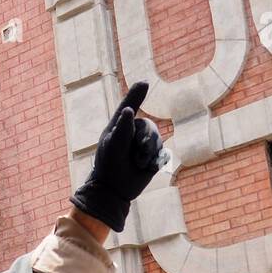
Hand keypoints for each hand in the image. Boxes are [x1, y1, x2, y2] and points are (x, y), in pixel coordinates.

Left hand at [70, 82, 162, 232]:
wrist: (114, 189)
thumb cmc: (109, 165)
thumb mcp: (113, 146)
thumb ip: (122, 128)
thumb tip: (129, 110)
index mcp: (120, 126)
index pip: (129, 106)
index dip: (137, 94)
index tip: (144, 83)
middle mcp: (133, 133)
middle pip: (149, 126)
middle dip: (147, 140)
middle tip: (138, 155)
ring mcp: (144, 145)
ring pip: (158, 141)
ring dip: (149, 153)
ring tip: (138, 164)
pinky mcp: (153, 157)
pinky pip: (163, 153)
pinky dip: (156, 161)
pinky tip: (145, 168)